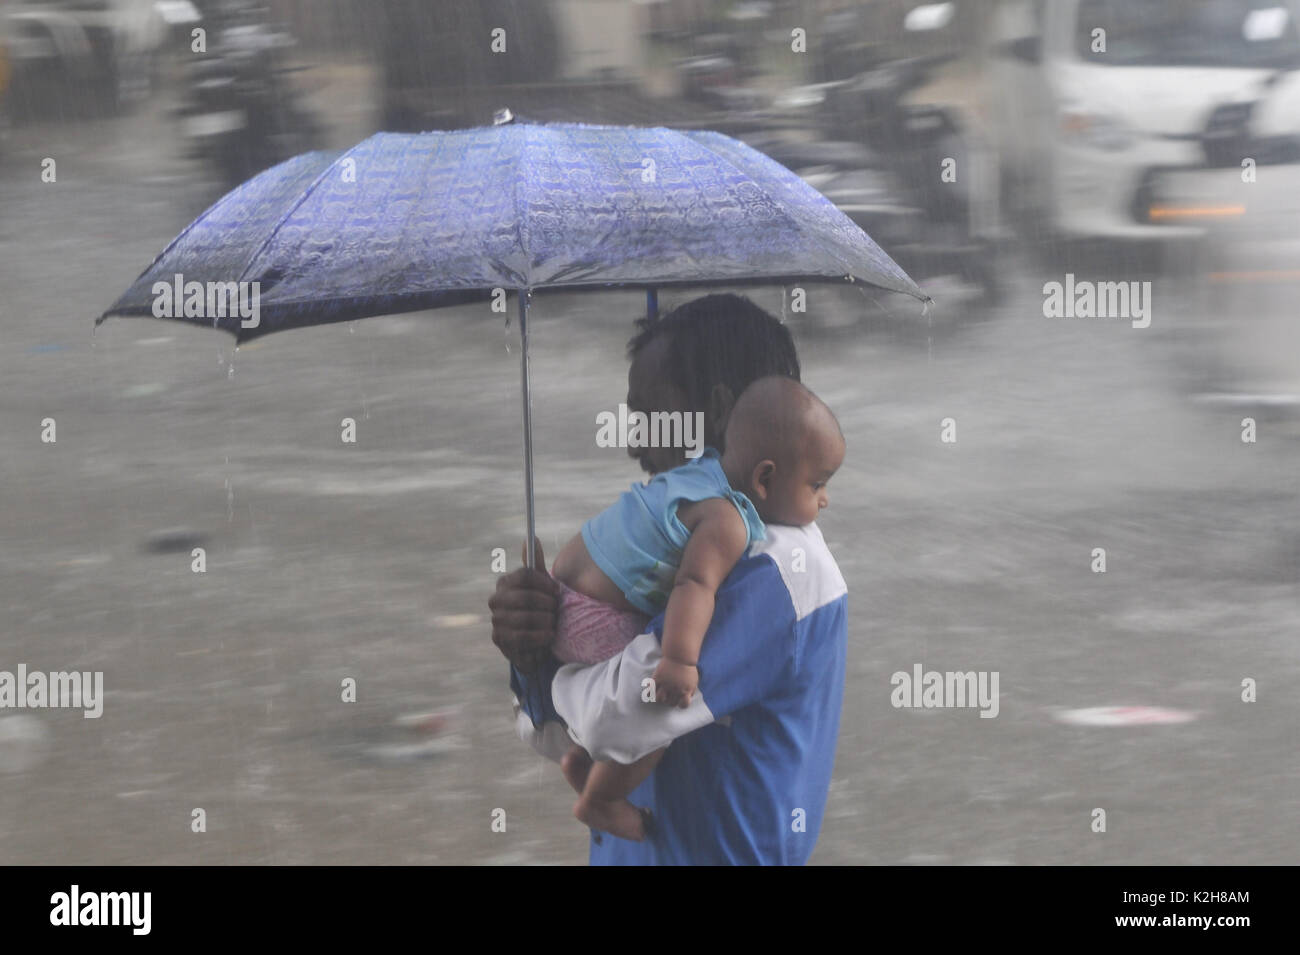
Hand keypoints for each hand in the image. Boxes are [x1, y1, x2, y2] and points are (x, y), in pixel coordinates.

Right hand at [488, 538, 559, 673]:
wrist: (536, 642)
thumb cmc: (540, 609)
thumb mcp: (541, 586)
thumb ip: (536, 563)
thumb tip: (531, 537)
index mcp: (505, 582)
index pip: (524, 575)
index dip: (544, 583)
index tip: (556, 591)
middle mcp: (496, 599)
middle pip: (525, 596)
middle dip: (546, 604)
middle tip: (557, 609)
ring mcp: (496, 619)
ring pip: (525, 617)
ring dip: (545, 620)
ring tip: (554, 623)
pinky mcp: (499, 639)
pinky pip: (522, 636)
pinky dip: (540, 635)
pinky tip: (549, 635)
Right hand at [651, 656, 697, 708]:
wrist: (680, 656)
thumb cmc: (688, 668)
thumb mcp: (694, 681)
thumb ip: (691, 691)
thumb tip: (687, 698)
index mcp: (685, 691)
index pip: (683, 705)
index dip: (680, 704)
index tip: (679, 700)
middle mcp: (675, 689)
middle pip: (670, 703)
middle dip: (670, 701)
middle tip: (669, 696)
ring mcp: (665, 684)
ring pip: (659, 699)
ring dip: (660, 699)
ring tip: (661, 694)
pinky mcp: (657, 678)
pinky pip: (651, 690)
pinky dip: (650, 692)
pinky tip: (651, 690)